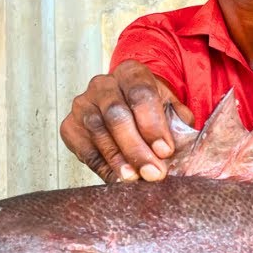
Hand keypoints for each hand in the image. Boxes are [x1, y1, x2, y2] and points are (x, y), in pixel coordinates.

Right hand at [59, 60, 193, 181]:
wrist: (127, 109)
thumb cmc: (152, 111)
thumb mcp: (171, 109)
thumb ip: (178, 123)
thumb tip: (182, 147)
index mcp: (131, 73)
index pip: (141, 95)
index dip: (153, 125)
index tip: (165, 151)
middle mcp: (102, 84)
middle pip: (116, 115)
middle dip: (136, 148)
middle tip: (153, 173)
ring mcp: (83, 104)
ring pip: (98, 132)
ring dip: (118, 159)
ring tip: (134, 179)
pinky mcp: (69, 126)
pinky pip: (84, 149)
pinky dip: (102, 167)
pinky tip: (117, 179)